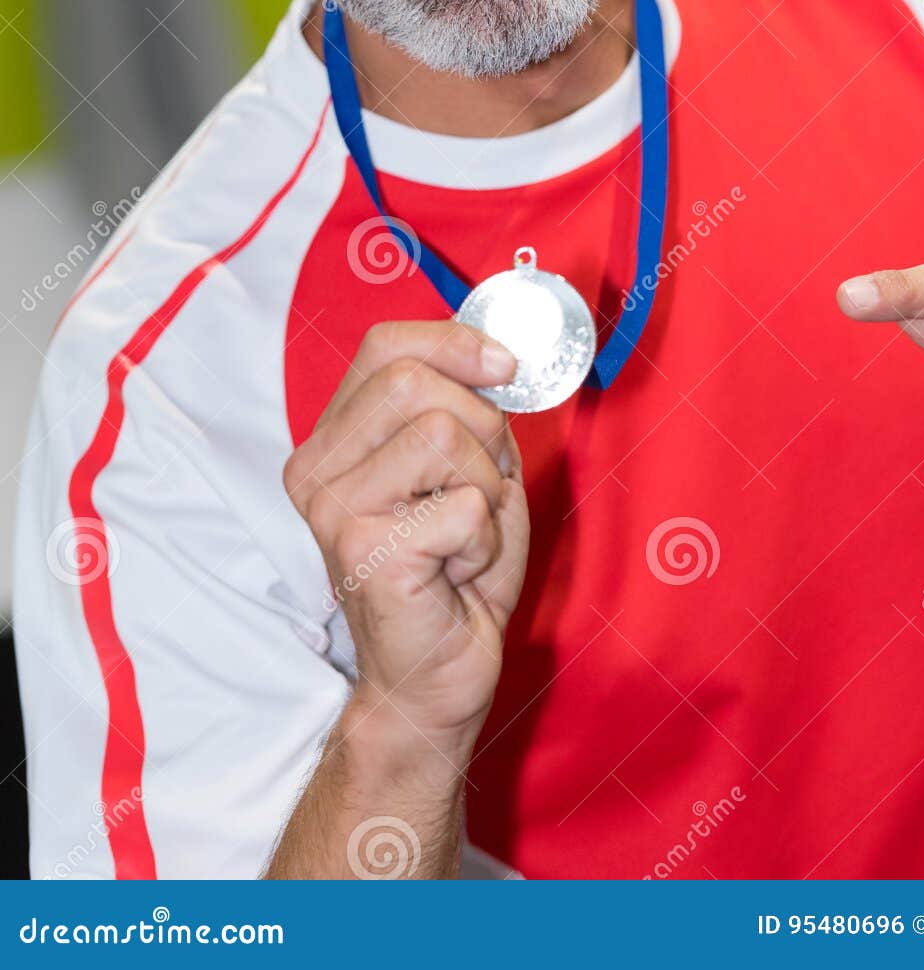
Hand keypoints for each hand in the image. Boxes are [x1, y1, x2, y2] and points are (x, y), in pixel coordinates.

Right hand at [283, 318, 528, 753]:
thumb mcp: (466, 470)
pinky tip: (456, 571)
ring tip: (464, 536)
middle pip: (415, 381)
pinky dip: (484, 539)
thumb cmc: (454, 572)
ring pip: (443, 433)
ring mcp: (334, 509)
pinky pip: (463, 505)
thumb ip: (467, 410)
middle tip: (482, 486)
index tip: (505, 369)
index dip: (455, 344)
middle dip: (481, 426)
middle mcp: (318, 468)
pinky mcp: (365, 551)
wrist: (436, 679)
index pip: (385, 345)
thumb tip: (497, 354)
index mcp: (335, 439)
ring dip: (485, 487)